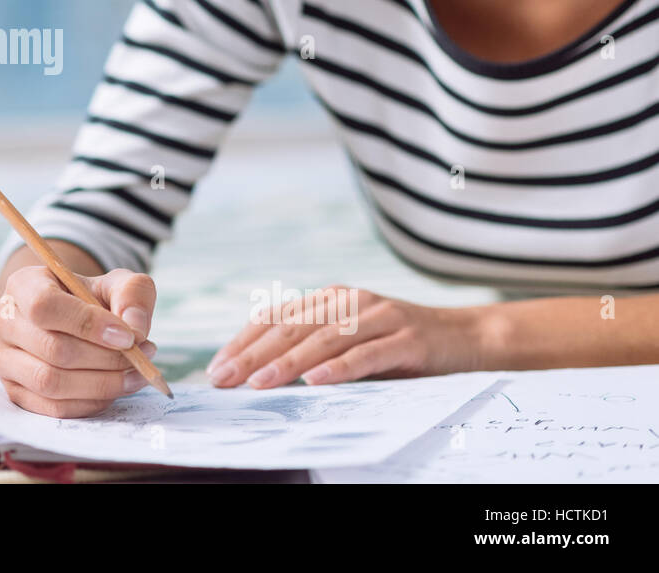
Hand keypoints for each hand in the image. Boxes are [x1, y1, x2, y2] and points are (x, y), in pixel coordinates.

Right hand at [0, 265, 157, 417]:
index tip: (128, 336)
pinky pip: (52, 407)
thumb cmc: (93, 300)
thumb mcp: (118, 285)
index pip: (45, 306)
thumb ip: (133, 295)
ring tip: (134, 374)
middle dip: (105, 359)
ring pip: (50, 382)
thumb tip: (134, 327)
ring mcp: (2, 359)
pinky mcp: (12, 391)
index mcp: (22, 285)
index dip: (88, 324)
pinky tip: (114, 388)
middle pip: (52, 349)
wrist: (74, 321)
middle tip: (141, 358)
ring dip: (101, 383)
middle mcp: (1, 320)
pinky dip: (90, 403)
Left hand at [206, 285, 484, 388]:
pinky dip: (339, 368)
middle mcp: (351, 302)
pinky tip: (314, 381)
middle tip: (223, 378)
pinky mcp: (406, 339)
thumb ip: (314, 351)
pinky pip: (367, 354)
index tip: (217, 368)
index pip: (276, 318)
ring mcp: (380, 317)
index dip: (243, 341)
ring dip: (287, 362)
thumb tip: (257, 376)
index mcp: (331, 299)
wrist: (465, 338)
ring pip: (323, 339)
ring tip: (257, 382)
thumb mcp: (350, 344)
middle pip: (292, 327)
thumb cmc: (397, 347)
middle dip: (252, 354)